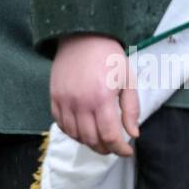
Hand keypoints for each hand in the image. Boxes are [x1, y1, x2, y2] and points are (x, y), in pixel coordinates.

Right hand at [50, 35, 138, 157]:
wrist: (82, 37)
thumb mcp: (128, 79)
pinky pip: (61, 125)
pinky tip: (83, 130)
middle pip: (91, 139)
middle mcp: (81, 103)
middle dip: (105, 148)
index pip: (110, 135)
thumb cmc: (108, 56)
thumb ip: (131, 108)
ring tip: (99, 140)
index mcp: (102, 98)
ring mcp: (65, 102)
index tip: (127, 151)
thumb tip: (133, 133)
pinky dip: (72, 133)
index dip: (120, 149)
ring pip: (75, 135)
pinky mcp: (55, 99)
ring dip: (89, 142)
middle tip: (114, 147)